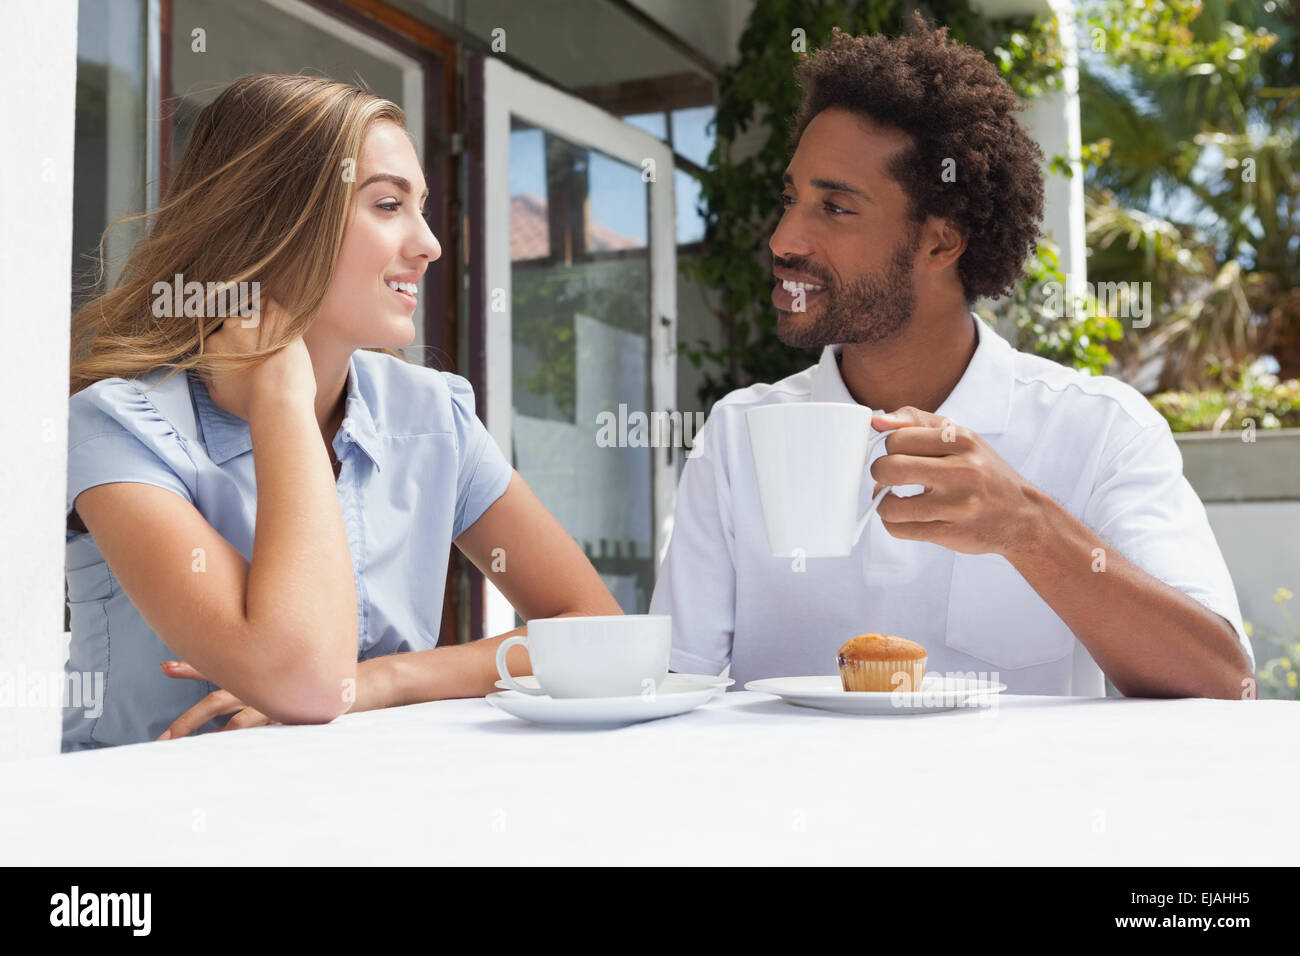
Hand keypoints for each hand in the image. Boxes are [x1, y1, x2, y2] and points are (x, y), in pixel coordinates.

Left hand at [157, 657, 395, 738]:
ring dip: (210, 737)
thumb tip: (257, 670)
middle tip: (164, 738)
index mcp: (266, 667)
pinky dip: (242, 741)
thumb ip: (278, 668)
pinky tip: (226, 752)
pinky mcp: (295, 717)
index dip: (193, 666)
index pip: (223, 664)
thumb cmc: (332, 675)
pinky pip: (262, 731)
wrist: (372, 682)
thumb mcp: (299, 667)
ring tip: (188, 751)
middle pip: (218, 698)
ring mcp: (280, 701)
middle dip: (189, 720)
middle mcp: (268, 681)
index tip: (165, 667)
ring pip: (237, 721)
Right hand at [198, 298, 315, 420]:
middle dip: (240, 329)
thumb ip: (207, 375)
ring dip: (255, 318)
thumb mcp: (217, 395)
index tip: (236, 346)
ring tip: (268, 335)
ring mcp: (250, 318)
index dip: (226, 339)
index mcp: (210, 345)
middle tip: (254, 344)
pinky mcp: (274, 315)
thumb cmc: (250, 405)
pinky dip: (270, 307)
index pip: (213, 332)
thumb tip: (205, 365)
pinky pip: (268, 301)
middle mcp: (226, 327)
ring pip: (248, 309)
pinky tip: (277, 321)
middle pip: (229, 319)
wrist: (280, 401)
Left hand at [868, 406, 1043, 556]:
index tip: (896, 454)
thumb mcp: (959, 437)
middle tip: (888, 477)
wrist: (1022, 515)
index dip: (889, 448)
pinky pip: (899, 529)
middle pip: (890, 468)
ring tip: (894, 498)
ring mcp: (957, 505)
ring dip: (883, 502)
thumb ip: (916, 422)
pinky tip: (904, 515)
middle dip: (879, 473)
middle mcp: (962, 471)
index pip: (897, 438)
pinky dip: (892, 522)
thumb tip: (876, 420)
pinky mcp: (950, 532)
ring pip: (890, 505)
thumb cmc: (983, 472)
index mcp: (962, 440)